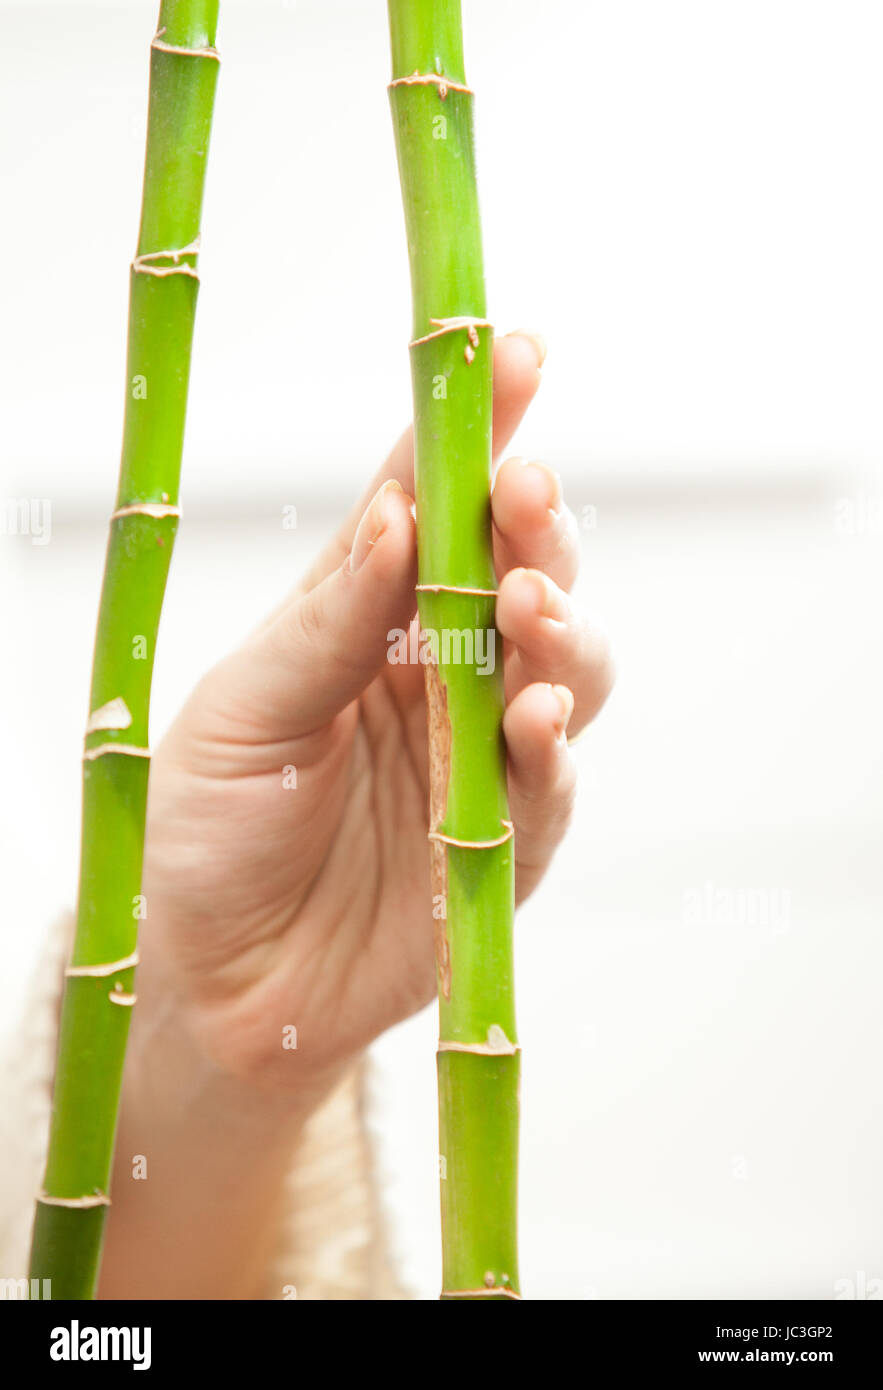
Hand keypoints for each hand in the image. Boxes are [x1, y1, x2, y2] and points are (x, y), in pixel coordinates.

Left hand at [137, 332, 613, 1098]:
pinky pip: (550, 787)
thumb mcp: (240, 713)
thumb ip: (325, 627)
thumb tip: (396, 517)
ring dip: (560, 629)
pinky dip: (554, 747)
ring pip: (563, 669)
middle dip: (536, 526)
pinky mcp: (505, 845)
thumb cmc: (205, 830)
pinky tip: (535, 719)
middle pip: (522, 577)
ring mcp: (478, 757)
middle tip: (523, 494)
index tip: (513, 356)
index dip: (477, 432)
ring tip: (527, 607)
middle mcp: (436, 677)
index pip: (435, 509)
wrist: (210, 980)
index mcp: (366, 621)